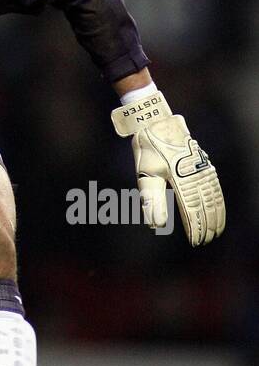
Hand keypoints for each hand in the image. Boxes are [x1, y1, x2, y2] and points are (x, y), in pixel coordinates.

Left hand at [111, 91, 224, 245]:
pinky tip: (219, 211)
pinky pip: (216, 187)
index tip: (195, 242)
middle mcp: (195, 174)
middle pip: (206, 206)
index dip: (195, 228)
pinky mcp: (205, 165)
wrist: (158, 123)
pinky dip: (219, 202)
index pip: (192, 210)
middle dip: (207, 226)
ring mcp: (203, 169)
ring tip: (215, 232)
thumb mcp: (145, 174)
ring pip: (214, 198)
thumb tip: (155, 226)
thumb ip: (151, 201)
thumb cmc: (149, 150)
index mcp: (180, 178)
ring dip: (216, 216)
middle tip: (204, 242)